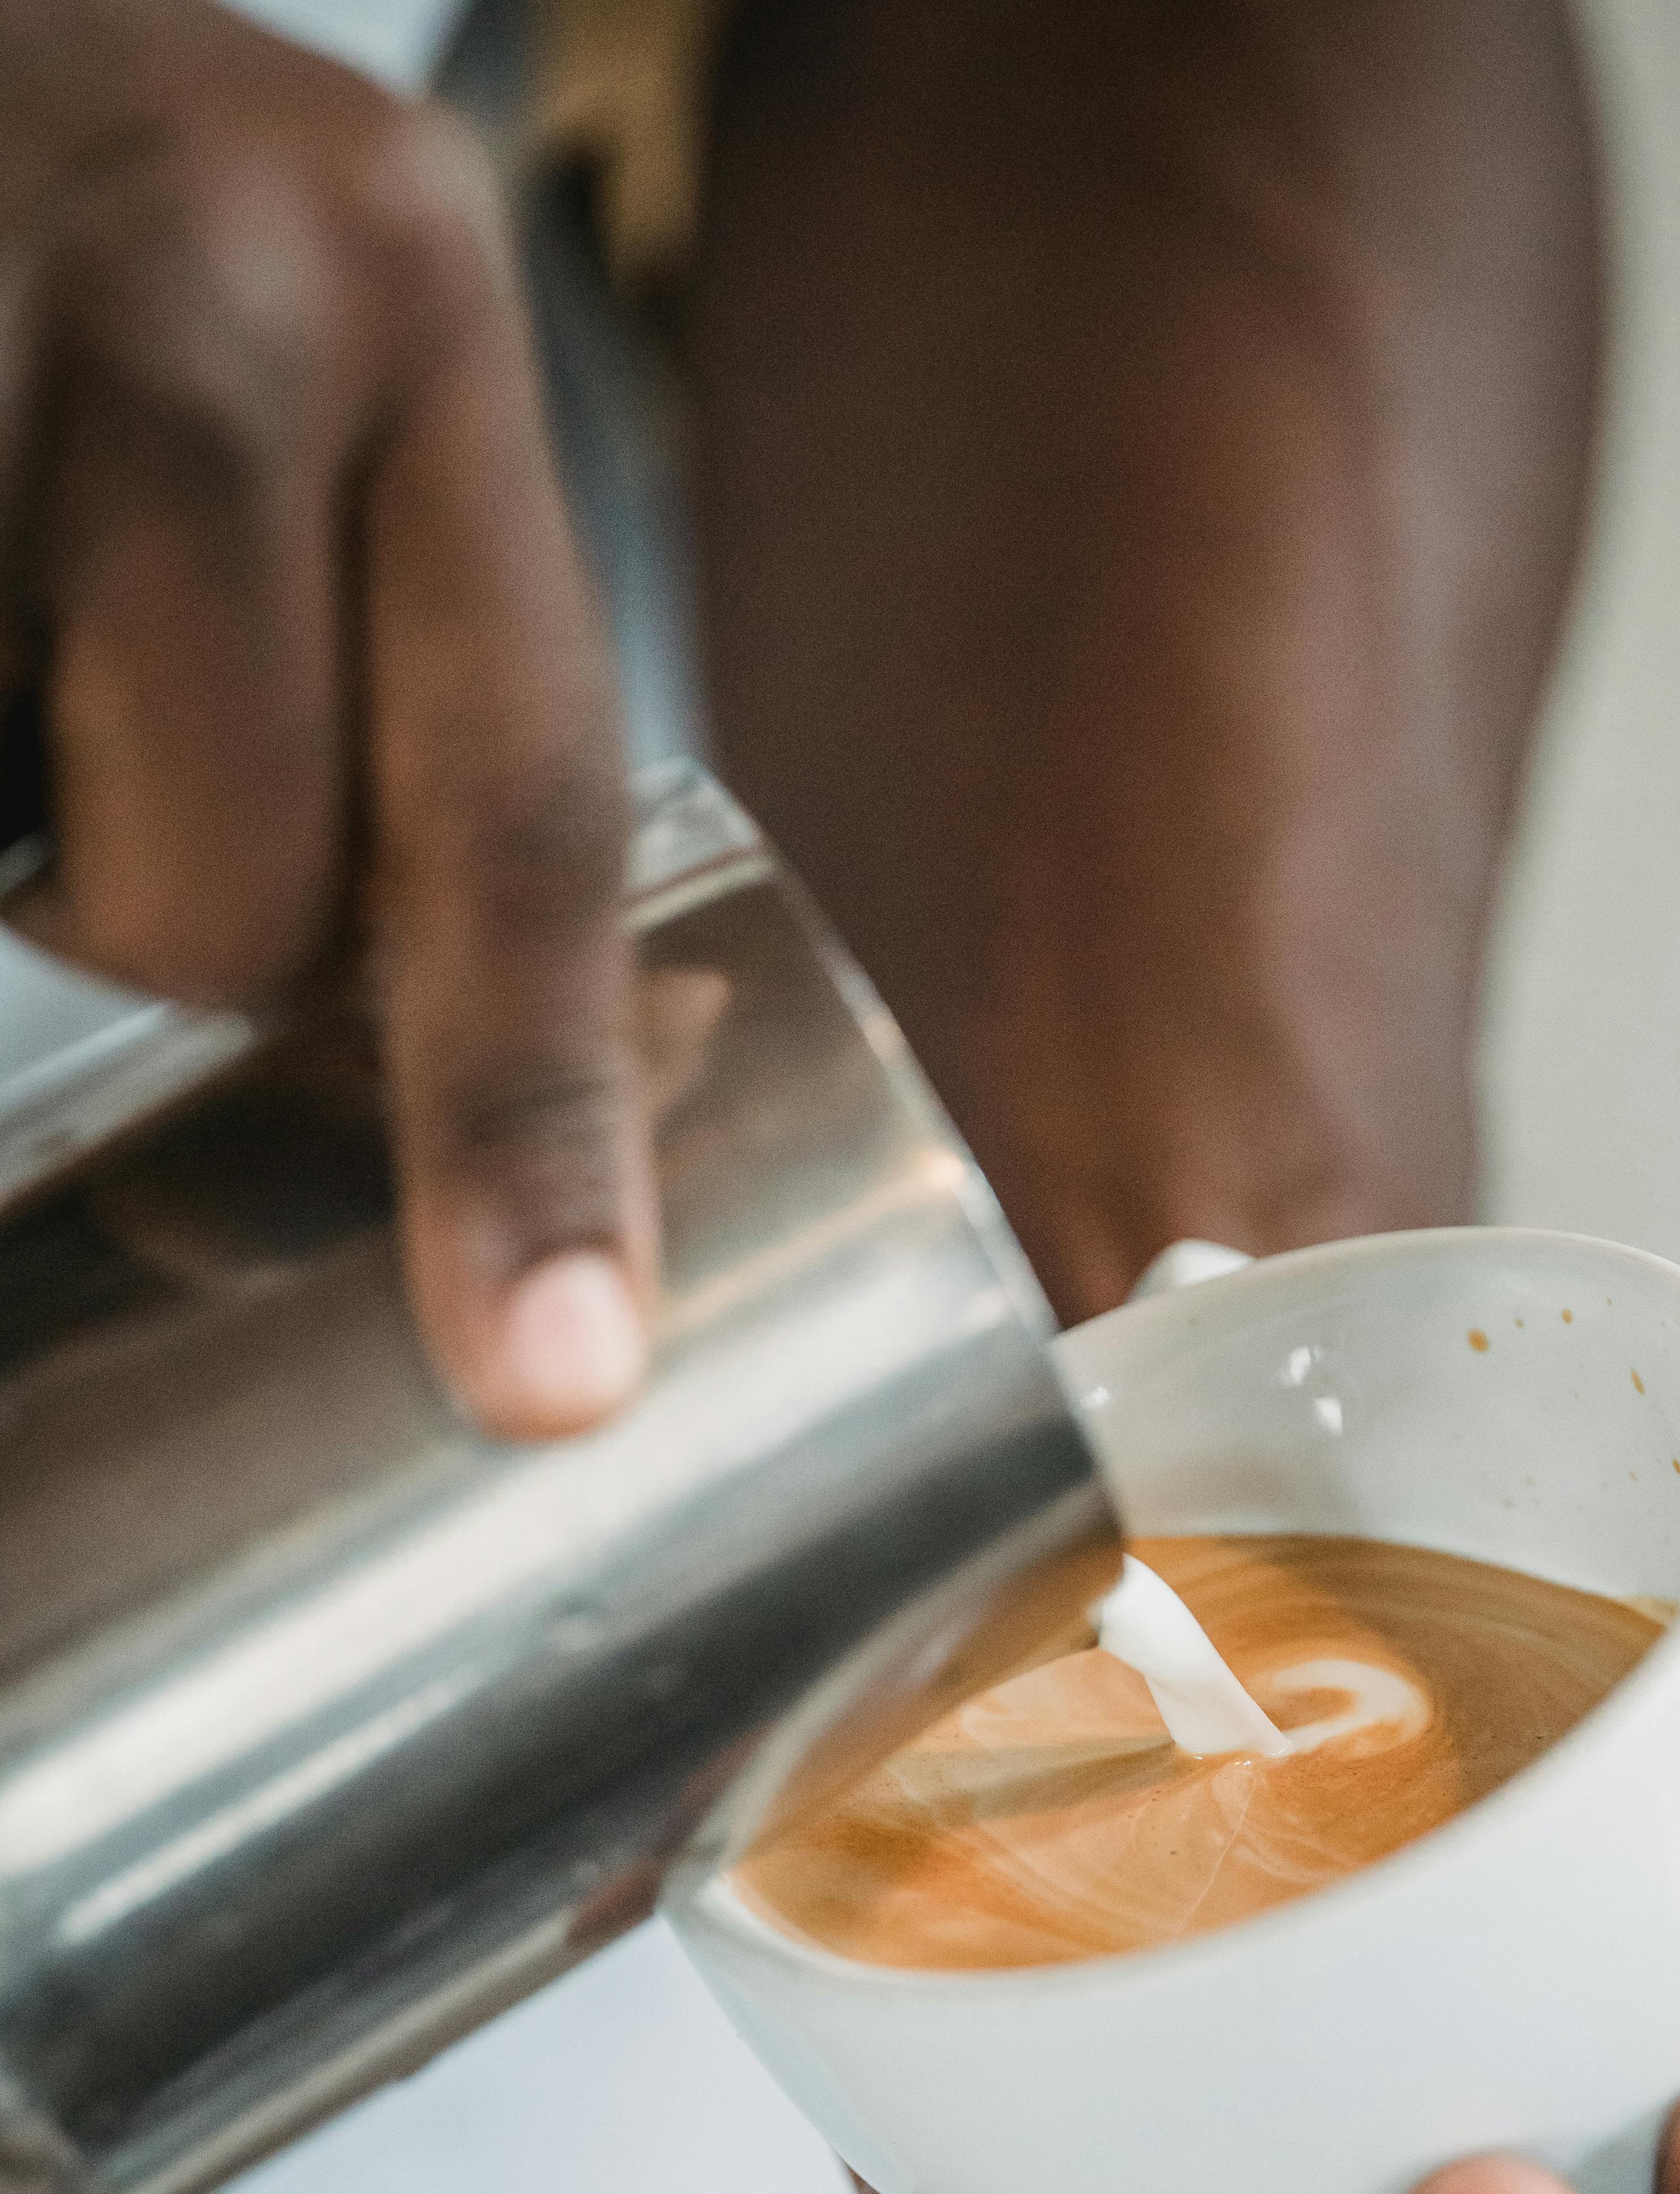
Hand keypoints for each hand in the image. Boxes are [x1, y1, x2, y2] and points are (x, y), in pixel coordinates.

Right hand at [0, 0, 647, 1436]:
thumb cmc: (103, 292)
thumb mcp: (303, 439)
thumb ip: (398, 740)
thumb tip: (479, 1153)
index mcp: (416, 304)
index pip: (518, 807)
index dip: (531, 1127)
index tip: (554, 1379)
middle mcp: (227, 257)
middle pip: (236, 874)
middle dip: (155, 919)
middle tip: (88, 751)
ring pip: (56, 849)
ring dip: (10, 834)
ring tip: (10, 656)